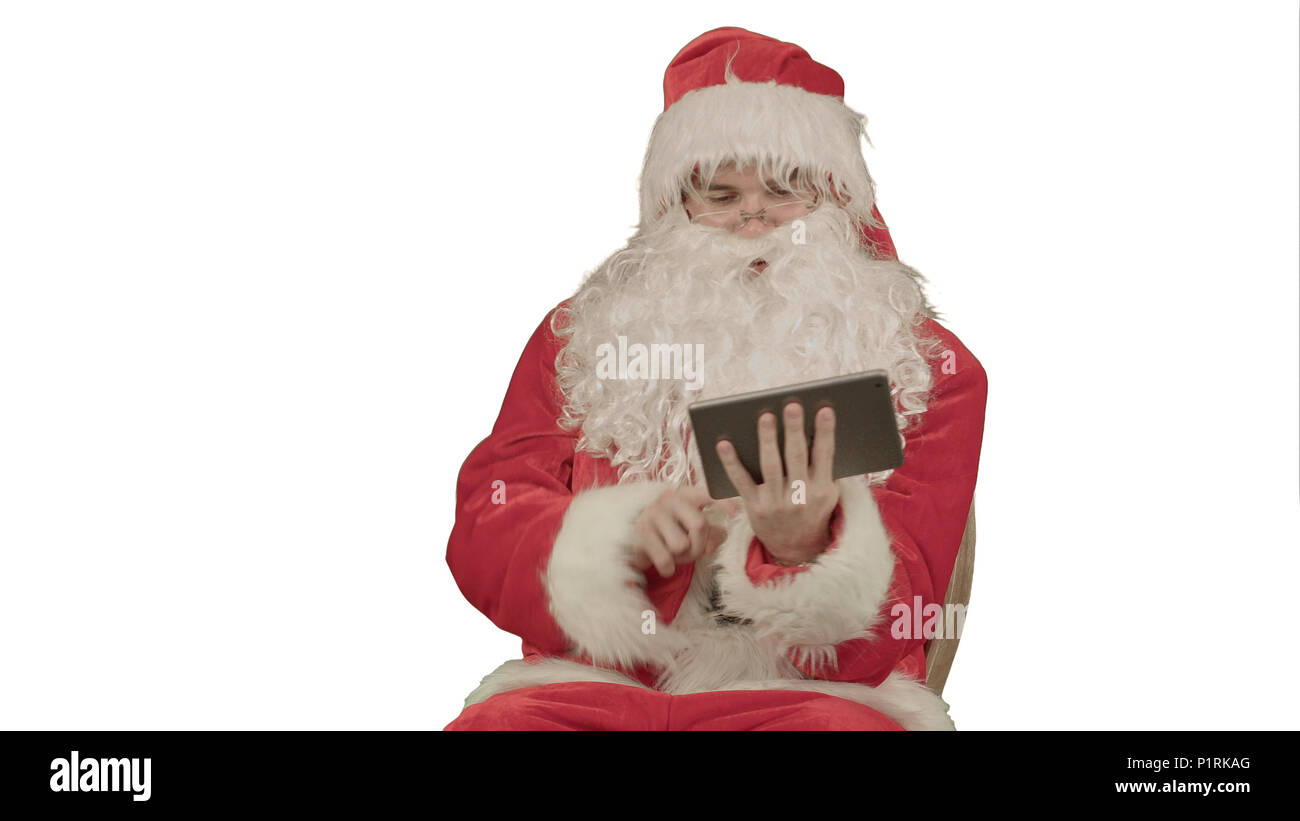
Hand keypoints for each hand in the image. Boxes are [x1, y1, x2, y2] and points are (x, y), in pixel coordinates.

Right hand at [630, 484, 726, 576]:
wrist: (636, 537)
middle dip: (700, 545)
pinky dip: (668, 569)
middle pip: (699, 524)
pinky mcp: (641, 533)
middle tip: (693, 552)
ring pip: (681, 544)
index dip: (723, 502)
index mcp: (686, 494)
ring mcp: (653, 514)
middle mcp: (669, 499)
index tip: (736, 512)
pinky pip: (665, 559)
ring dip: (682, 558)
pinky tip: (666, 566)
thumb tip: (718, 537)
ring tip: (675, 554)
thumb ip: (712, 532)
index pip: (708, 493)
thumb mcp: (693, 528)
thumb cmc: (672, 530)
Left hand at [716, 402, 838, 563]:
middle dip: (794, 430)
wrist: (796, 549)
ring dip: (767, 440)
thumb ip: (822, 468)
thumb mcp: (827, 494)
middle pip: (796, 457)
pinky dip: (731, 462)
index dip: (825, 432)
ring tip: (765, 416)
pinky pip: (741, 481)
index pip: (825, 455)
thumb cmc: (812, 510)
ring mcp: (776, 503)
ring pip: (770, 466)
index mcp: (822, 490)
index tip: (824, 409)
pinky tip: (724, 443)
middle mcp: (800, 497)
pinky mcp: (754, 508)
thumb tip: (814, 429)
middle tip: (791, 405)